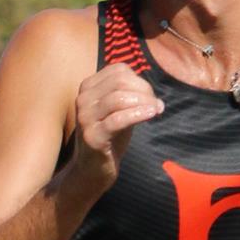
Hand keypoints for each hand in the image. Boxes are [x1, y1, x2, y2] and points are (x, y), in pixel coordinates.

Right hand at [64, 61, 162, 192]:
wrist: (92, 168)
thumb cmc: (109, 136)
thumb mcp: (117, 109)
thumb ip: (129, 93)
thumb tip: (151, 90)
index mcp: (87, 87)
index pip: (118, 71)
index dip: (140, 81)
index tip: (150, 96)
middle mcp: (83, 99)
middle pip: (120, 82)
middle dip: (144, 91)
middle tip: (156, 104)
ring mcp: (85, 118)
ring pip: (118, 98)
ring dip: (143, 102)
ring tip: (157, 110)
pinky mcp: (92, 136)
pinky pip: (118, 120)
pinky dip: (138, 114)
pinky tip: (151, 115)